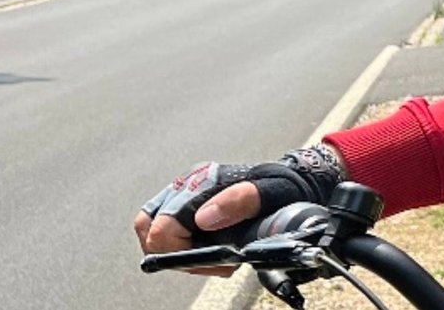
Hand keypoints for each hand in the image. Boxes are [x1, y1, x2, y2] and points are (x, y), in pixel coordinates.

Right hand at [133, 144, 345, 276]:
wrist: (293, 184)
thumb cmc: (282, 188)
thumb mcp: (271, 193)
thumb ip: (239, 202)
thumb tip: (204, 218)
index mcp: (200, 182)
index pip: (163, 226)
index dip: (179, 251)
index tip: (211, 259)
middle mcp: (186, 187)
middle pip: (150, 229)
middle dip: (177, 254)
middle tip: (213, 261)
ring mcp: (184, 198)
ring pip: (154, 232)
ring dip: (179, 252)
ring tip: (215, 257)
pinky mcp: (189, 209)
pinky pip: (168, 233)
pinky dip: (184, 248)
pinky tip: (212, 250)